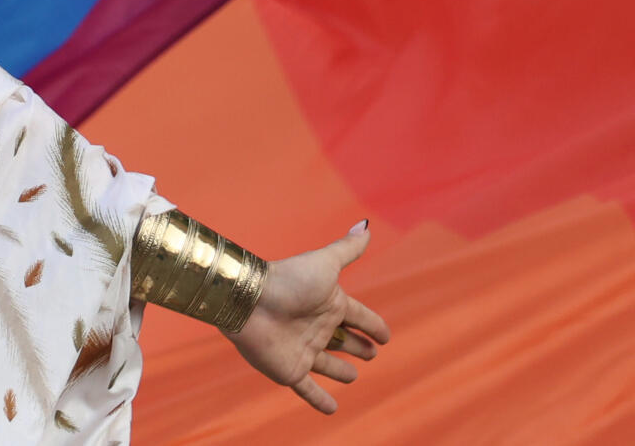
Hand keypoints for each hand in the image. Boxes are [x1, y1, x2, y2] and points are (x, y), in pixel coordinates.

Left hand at [226, 220, 390, 413]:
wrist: (248, 300)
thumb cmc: (288, 280)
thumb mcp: (324, 263)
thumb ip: (347, 249)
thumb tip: (367, 225)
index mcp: (329, 304)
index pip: (358, 316)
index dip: (373, 325)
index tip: (386, 335)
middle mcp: (317, 327)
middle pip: (343, 340)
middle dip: (358, 347)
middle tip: (372, 353)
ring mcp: (303, 350)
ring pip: (327, 364)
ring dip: (340, 371)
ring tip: (353, 376)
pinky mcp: (290, 369)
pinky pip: (307, 389)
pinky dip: (319, 400)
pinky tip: (332, 409)